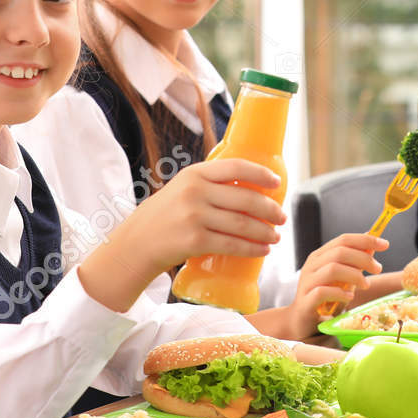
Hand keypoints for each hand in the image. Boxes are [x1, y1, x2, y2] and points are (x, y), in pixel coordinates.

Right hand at [84, 158, 283, 310]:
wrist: (136, 243)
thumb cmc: (165, 216)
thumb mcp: (182, 189)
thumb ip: (210, 185)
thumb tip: (252, 187)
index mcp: (195, 173)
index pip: (237, 167)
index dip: (261, 174)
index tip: (277, 182)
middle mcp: (195, 192)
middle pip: (246, 199)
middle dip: (270, 210)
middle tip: (282, 218)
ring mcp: (194, 216)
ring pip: (242, 224)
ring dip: (265, 232)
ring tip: (276, 237)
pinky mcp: (194, 241)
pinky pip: (232, 245)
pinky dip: (252, 249)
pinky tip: (262, 251)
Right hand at [287, 233, 389, 335]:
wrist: (302, 320)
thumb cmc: (325, 297)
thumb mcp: (341, 277)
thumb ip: (354, 261)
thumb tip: (373, 244)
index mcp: (320, 256)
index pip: (343, 240)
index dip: (365, 239)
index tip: (384, 244)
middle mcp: (312, 266)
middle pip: (339, 252)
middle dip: (363, 258)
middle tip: (378, 269)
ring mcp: (307, 283)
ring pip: (332, 269)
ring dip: (354, 275)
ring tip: (366, 285)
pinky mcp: (306, 301)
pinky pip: (323, 291)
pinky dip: (340, 293)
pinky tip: (350, 298)